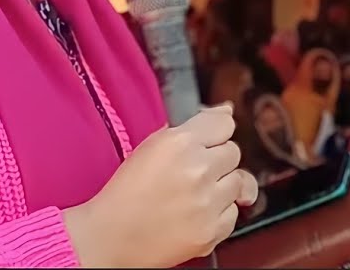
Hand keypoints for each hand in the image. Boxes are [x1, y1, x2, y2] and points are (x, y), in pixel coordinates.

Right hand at [64, 104, 259, 267]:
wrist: (111, 237)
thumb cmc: (127, 191)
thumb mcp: (153, 146)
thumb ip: (194, 126)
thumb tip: (227, 111)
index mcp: (180, 143)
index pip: (225, 125)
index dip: (215, 134)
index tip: (208, 143)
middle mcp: (198, 169)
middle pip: (233, 153)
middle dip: (217, 161)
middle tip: (194, 173)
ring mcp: (207, 202)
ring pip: (238, 182)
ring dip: (220, 187)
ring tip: (193, 195)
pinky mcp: (211, 231)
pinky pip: (233, 213)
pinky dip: (219, 214)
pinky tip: (196, 214)